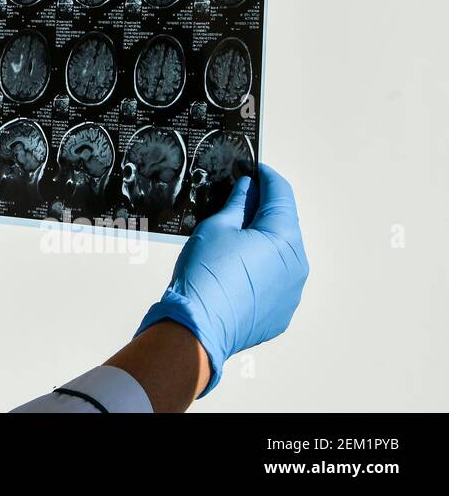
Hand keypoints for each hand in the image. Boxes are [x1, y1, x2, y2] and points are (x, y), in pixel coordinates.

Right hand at [135, 163, 308, 396]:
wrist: (198, 327)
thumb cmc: (205, 276)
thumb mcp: (217, 227)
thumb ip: (237, 204)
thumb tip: (247, 188)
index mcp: (284, 238)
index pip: (281, 195)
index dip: (266, 177)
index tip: (256, 168)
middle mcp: (297, 265)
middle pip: (283, 225)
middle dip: (262, 211)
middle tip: (237, 201)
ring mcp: (292, 292)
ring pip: (280, 255)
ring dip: (262, 242)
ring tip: (232, 238)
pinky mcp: (281, 312)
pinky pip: (275, 281)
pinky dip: (260, 269)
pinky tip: (235, 269)